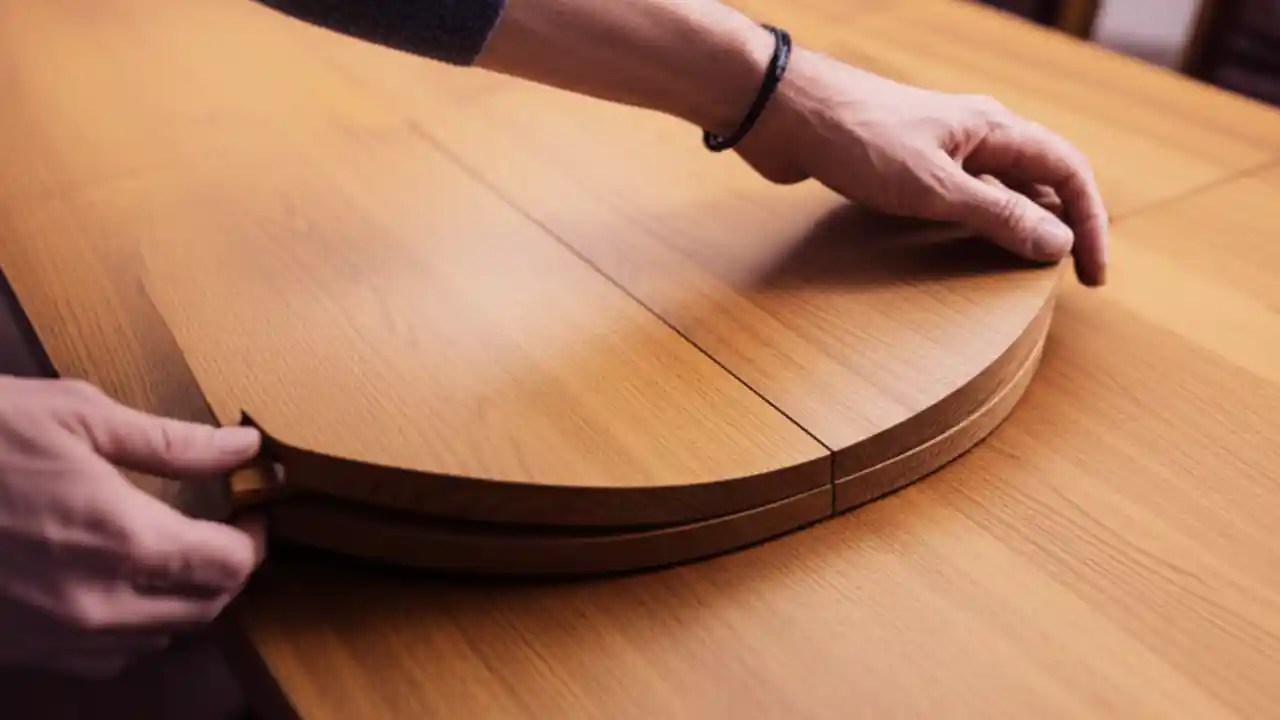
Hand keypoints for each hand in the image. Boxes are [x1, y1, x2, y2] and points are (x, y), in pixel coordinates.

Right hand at [0, 376, 263, 677]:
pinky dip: (131, 626)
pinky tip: (118, 583)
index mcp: (125, 540)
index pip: (233, 565)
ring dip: (182, 600)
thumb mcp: (76, 415)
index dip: (255, 537)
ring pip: (160, 638)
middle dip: (226, 570)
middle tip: (220, 528)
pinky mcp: (22, 651)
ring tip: (173, 553)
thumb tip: (243, 448)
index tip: (250, 509)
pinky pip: (106, 656)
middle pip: (207, 608)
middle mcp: (100, 604)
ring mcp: (58, 638)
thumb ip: (170, 442)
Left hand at [737, 48, 1108, 285]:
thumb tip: (1058, 244)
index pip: (1068, 172)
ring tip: (1030, 269)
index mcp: (995, 129)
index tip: (1091, 275)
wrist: (785, 114)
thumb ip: (997, 216)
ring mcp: (940, 148)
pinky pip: (960, 196)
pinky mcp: (906, 165)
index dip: (1089, 223)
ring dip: (1021, 225)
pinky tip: (970, 249)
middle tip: (1070, 277)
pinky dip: (978, 224)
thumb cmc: (858, 138)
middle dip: (1062, 224)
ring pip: (1000, 188)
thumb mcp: (935, 187)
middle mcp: (975, 134)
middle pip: (1040, 179)